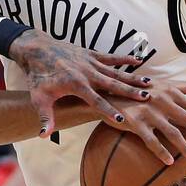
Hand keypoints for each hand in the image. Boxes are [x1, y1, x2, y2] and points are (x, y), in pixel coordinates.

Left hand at [9, 30, 152, 136]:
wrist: (36, 49)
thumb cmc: (37, 76)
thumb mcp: (39, 98)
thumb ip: (45, 117)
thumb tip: (44, 136)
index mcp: (75, 85)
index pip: (95, 101)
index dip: (108, 111)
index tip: (121, 120)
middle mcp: (86, 73)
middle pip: (112, 85)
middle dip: (129, 92)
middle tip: (147, 98)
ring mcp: (90, 62)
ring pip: (115, 72)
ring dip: (132, 78)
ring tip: (149, 84)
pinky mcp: (91, 54)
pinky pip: (111, 57)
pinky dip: (125, 58)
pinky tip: (139, 60)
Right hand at [107, 78, 185, 164]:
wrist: (107, 93)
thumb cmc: (139, 91)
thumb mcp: (164, 85)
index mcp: (171, 92)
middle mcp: (162, 101)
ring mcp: (149, 112)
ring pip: (172, 133)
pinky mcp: (135, 122)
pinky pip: (151, 140)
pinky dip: (161, 151)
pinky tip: (170, 162)